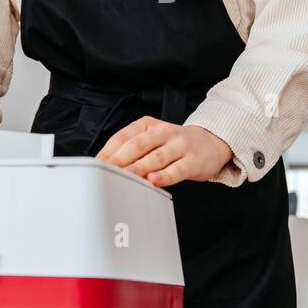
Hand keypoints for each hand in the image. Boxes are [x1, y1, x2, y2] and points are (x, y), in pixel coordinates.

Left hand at [96, 116, 232, 186]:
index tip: (97, 165)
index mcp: (148, 125)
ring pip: (157, 157)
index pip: (124, 136)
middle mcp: (163, 132)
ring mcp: (179, 146)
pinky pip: (177, 169)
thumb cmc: (175, 144)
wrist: (211, 142)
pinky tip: (154, 181)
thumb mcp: (153, 139)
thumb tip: (106, 166)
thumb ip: (132, 150)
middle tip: (106, 171)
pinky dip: (164, 176)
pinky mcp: (193, 161)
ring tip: (126, 176)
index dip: (109, 151)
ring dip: (140, 167)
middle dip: (120, 159)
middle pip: (139, 145)